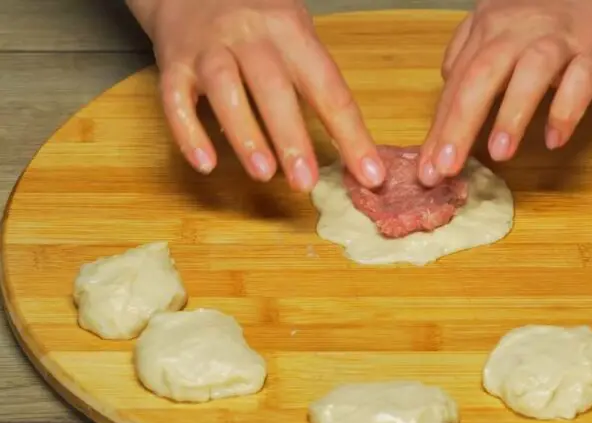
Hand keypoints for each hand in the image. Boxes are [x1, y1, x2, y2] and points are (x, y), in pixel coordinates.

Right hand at [131, 0, 383, 189]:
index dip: (351, 135)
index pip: (328, 87)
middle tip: (305, 182)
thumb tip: (358, 157)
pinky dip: (189, 133)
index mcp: (290, 30)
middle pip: (272, 86)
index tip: (370, 175)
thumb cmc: (256, 23)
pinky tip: (205, 164)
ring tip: (263, 174)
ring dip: (244, 134)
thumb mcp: (296, 38)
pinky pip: (175, 99)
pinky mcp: (173, 64)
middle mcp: (249, 34)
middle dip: (291, 136)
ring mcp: (208, 48)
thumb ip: (320, 89)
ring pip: (224, 88)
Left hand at [419, 0, 591, 183]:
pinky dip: (566, 110)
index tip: (426, 169)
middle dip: (461, 124)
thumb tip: (444, 103)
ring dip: (512, 114)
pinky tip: (554, 140)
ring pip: (531, 73)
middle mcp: (519, 29)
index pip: (457, 81)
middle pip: (482, 75)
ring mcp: (558, 40)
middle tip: (446, 168)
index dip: (439, 127)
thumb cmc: (549, 25)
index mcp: (490, 27)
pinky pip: (580, 82)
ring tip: (499, 155)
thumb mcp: (501, 31)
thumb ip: (468, 61)